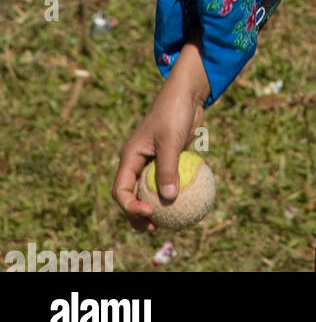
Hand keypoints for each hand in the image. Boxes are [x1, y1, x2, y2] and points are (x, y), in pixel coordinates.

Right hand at [112, 42, 209, 233]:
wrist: (188, 93)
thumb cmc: (174, 112)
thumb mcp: (171, 140)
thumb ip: (168, 169)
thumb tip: (168, 200)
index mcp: (130, 157)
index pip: (121, 190)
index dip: (130, 206)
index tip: (149, 211)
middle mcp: (137, 162)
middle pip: (132, 195)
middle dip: (139, 214)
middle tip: (155, 228)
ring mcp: (152, 161)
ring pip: (149, 191)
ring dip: (156, 207)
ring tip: (169, 223)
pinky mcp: (168, 159)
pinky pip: (166, 181)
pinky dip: (172, 194)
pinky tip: (186, 204)